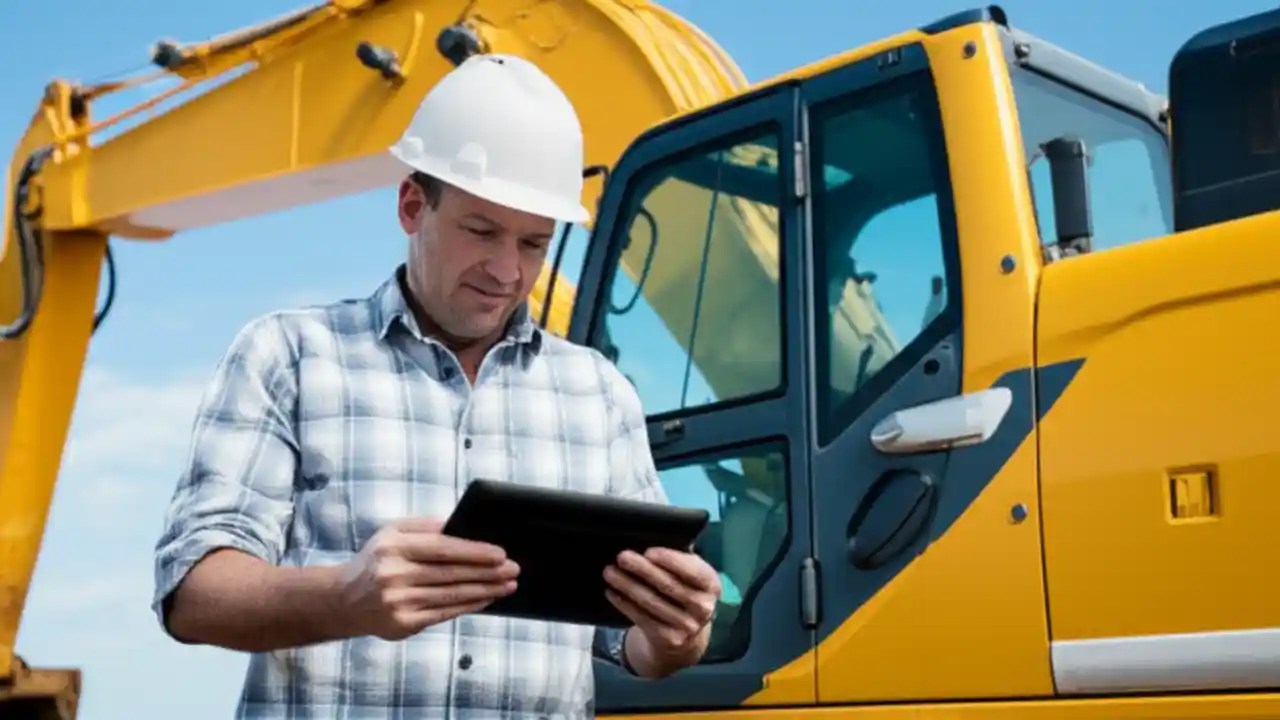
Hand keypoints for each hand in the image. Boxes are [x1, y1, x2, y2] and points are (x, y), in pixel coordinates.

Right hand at [336, 517, 518, 639]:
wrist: (344, 600)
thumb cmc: (377, 560)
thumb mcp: (393, 533)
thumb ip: (427, 527)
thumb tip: (466, 527)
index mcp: (393, 547)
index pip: (443, 548)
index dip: (475, 551)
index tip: (500, 553)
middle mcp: (393, 575)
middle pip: (451, 573)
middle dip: (488, 572)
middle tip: (513, 569)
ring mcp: (398, 602)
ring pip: (452, 595)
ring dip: (485, 590)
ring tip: (508, 585)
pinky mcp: (403, 624)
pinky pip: (444, 613)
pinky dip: (470, 606)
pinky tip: (487, 599)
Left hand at [603, 547, 720, 661]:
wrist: (687, 636)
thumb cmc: (686, 591)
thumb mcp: (691, 575)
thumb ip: (681, 557)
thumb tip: (658, 534)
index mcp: (711, 585)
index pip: (693, 570)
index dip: (670, 560)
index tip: (648, 551)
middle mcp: (704, 607)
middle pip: (668, 585)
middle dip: (643, 569)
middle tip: (622, 556)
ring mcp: (687, 626)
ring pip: (652, 602)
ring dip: (627, 586)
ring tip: (609, 572)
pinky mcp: (669, 639)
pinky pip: (642, 619)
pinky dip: (625, 604)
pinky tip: (612, 592)